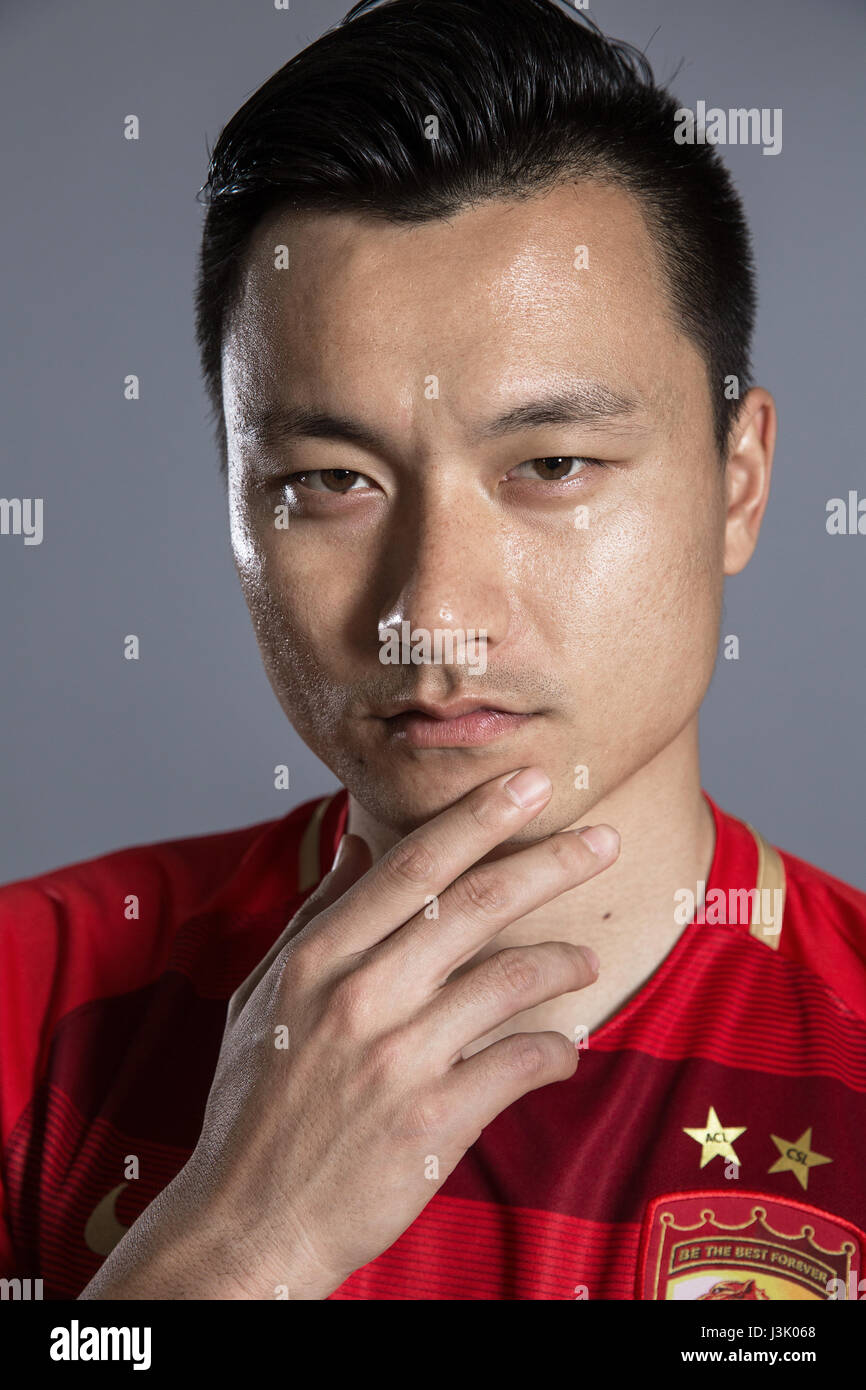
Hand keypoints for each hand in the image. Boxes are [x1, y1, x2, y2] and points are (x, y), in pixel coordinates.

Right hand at [81, 766, 618, 1298]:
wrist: (248, 1222)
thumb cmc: (255, 1105)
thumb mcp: (263, 995)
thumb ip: (316, 915)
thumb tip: (358, 843)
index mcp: (319, 957)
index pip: (415, 865)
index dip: (479, 817)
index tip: (529, 782)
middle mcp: (361, 996)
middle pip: (476, 903)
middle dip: (551, 861)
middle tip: (605, 840)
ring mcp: (399, 1060)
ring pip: (512, 978)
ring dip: (565, 962)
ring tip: (586, 960)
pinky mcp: (434, 1122)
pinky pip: (523, 1063)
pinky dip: (557, 1049)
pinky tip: (564, 1048)